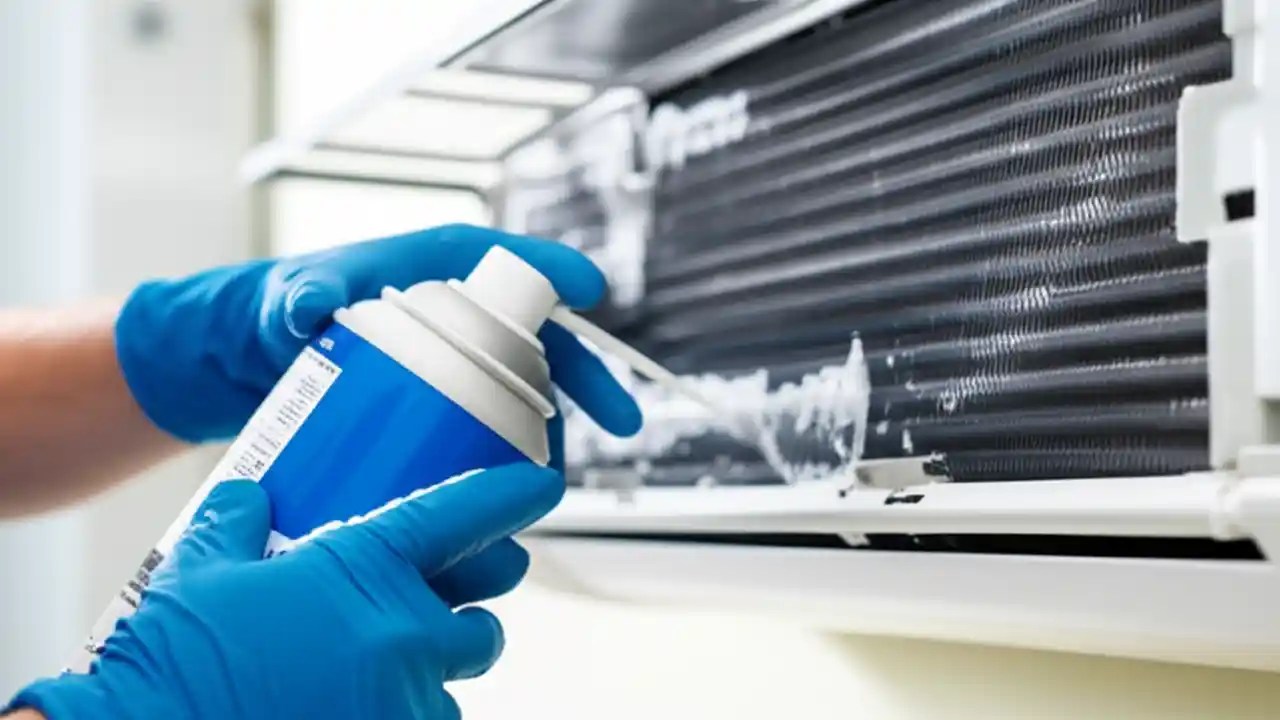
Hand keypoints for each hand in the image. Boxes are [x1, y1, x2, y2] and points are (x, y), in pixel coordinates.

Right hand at [9, 464, 562, 719]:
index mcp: (366, 570)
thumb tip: (250, 496)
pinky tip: (362, 709)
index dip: (511, 494)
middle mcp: (405, 636)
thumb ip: (237, 523)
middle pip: (482, 625)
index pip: (464, 515)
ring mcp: (404, 702)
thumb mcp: (200, 570)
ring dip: (427, 679)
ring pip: (451, 686)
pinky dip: (404, 718)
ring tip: (375, 678)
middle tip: (431, 617)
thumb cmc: (174, 661)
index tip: (543, 485)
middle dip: (465, 621)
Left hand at [115, 224, 641, 449]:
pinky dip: (514, 448)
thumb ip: (301, 297)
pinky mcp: (442, 397)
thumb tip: (306, 306)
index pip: (517, 261)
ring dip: (559, 429)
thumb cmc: (276, 308)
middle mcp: (462, 310)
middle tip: (622, 425)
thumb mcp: (289, 298)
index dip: (560, 274)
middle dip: (591, 380)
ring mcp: (456, 357)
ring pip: (529, 388)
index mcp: (442, 267)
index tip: (595, 293)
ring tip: (563, 479)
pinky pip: (495, 418)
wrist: (250, 354)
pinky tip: (515, 486)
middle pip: (545, 340)